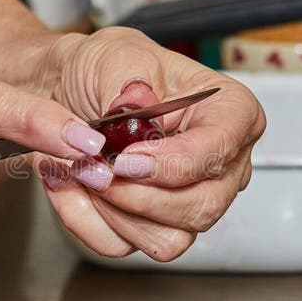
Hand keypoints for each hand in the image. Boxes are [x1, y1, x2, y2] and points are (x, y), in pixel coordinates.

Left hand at [35, 27, 265, 261]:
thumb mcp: (116, 55)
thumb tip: (130, 110)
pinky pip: (130, 245)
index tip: (126, 158)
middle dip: (139, 195)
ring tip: (81, 173)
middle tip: (95, 169)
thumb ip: (127, 83)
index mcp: (230, 113)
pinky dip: (93, 222)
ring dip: (115, 211)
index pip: (218, 151)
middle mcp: (223, 163)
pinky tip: (75, 189)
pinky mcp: (158, 226)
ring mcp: (194, 200)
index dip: (172, 164)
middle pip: (201, 206)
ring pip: (171, 238)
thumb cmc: (107, 68)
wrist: (70, 90)